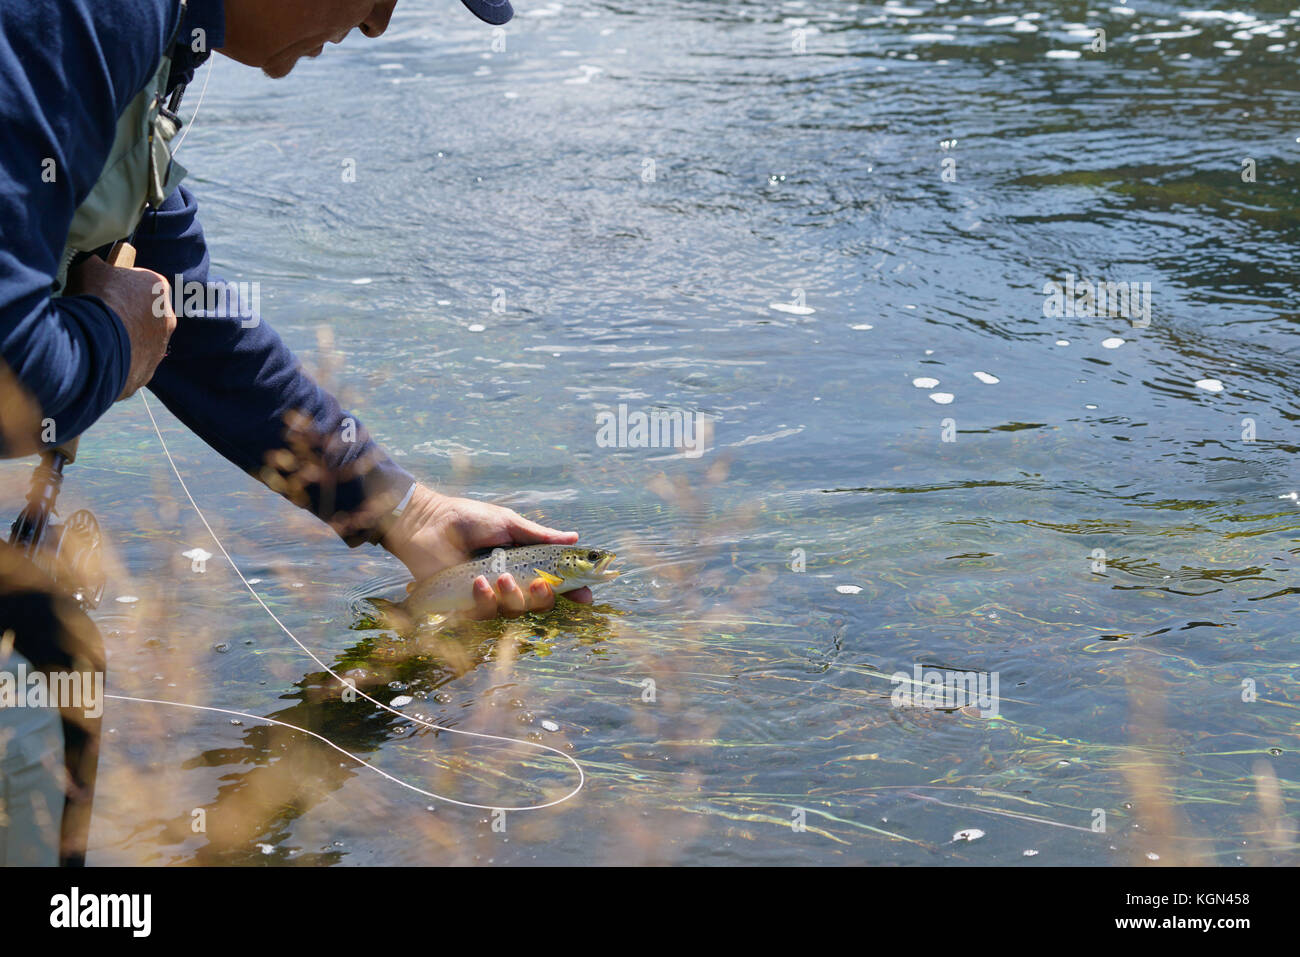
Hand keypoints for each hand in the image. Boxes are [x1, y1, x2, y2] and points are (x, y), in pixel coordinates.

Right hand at [65, 254, 175, 399]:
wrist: (96, 341)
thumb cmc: (97, 299)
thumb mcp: (91, 268)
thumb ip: (98, 265)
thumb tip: (94, 264)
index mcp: (159, 288)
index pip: (142, 284)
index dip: (120, 287)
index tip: (104, 292)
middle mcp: (167, 319)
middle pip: (143, 315)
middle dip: (124, 315)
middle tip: (98, 317)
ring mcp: (159, 348)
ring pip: (138, 342)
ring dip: (121, 340)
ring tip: (95, 338)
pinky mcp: (147, 372)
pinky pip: (130, 365)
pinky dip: (116, 362)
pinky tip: (97, 357)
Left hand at [380, 484, 592, 618]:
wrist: (427, 522)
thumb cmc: (468, 518)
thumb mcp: (508, 523)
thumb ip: (540, 536)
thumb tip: (575, 538)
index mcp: (524, 563)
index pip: (554, 582)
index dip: (572, 592)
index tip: (586, 597)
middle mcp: (509, 582)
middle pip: (538, 603)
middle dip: (544, 598)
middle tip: (540, 584)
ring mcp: (488, 595)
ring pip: (513, 611)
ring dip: (512, 597)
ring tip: (500, 577)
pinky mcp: (464, 604)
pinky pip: (484, 613)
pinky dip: (485, 600)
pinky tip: (478, 583)